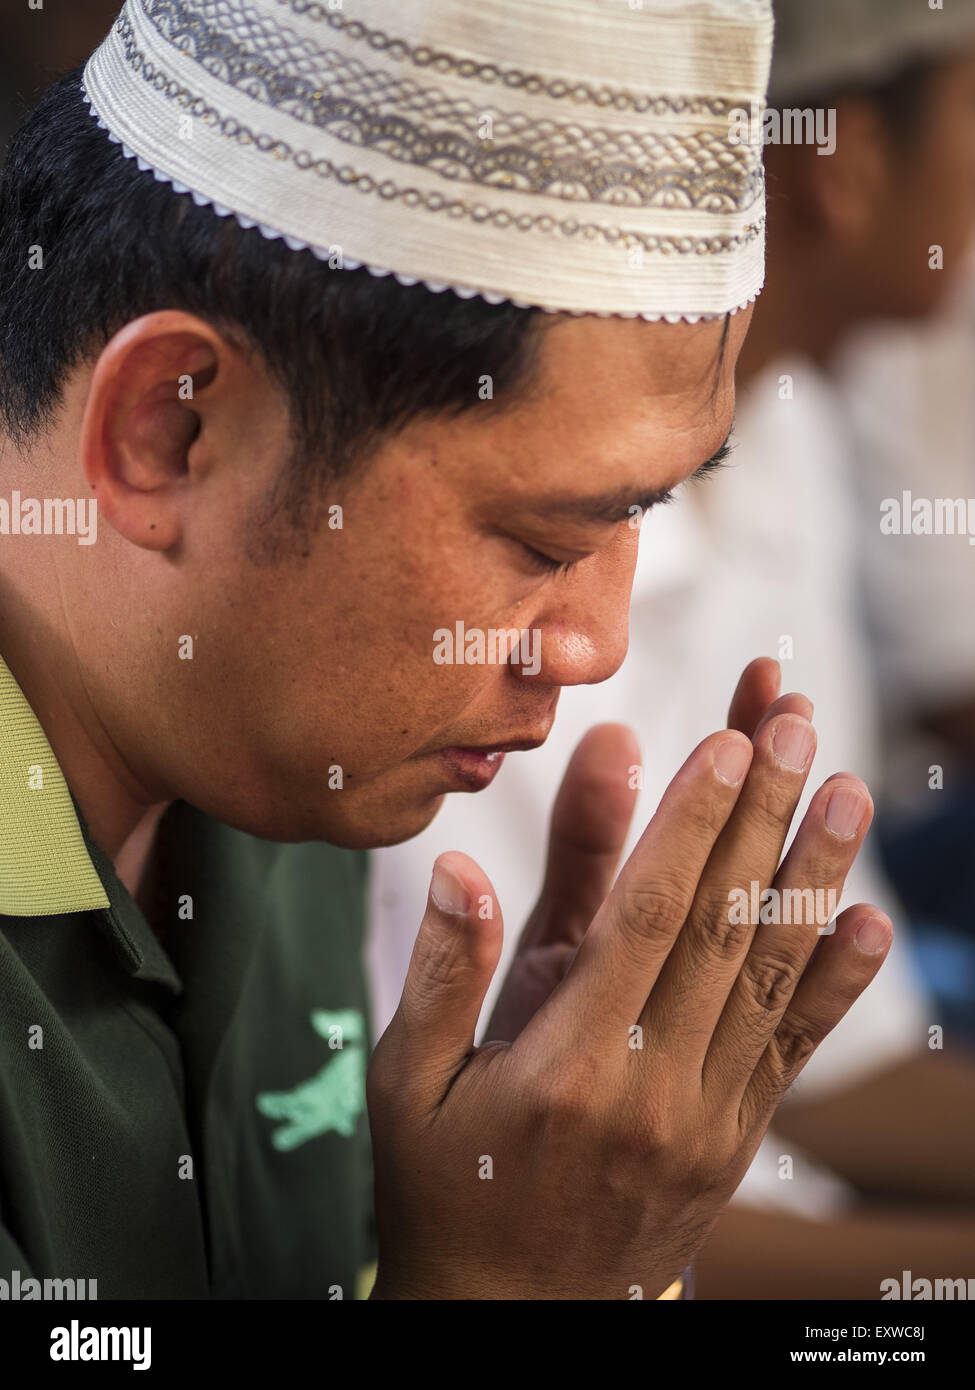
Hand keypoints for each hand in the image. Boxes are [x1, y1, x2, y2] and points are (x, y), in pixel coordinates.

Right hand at [367, 657, 890, 1298]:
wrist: (508, 1317)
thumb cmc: (444, 1184)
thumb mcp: (411, 1081)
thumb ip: (444, 972)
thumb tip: (458, 866)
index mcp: (564, 1063)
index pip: (646, 916)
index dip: (691, 821)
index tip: (728, 739)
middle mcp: (650, 1087)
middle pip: (722, 926)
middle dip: (761, 813)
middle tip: (794, 722)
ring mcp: (704, 1119)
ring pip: (769, 976)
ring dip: (811, 876)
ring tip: (847, 790)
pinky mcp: (732, 1140)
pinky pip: (792, 1050)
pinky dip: (835, 983)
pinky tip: (866, 920)